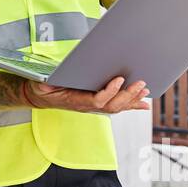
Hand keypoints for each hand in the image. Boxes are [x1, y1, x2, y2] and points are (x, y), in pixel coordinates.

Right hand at [22, 75, 150, 114]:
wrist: (42, 97)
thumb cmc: (44, 89)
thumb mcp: (41, 85)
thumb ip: (45, 84)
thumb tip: (46, 82)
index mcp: (76, 101)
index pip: (96, 100)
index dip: (109, 92)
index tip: (119, 79)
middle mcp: (87, 106)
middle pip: (112, 105)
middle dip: (128, 95)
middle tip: (141, 84)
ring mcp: (93, 107)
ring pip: (117, 106)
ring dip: (133, 99)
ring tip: (145, 91)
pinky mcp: (97, 104)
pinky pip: (116, 106)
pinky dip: (131, 104)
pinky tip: (143, 103)